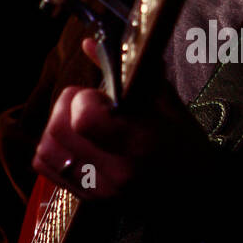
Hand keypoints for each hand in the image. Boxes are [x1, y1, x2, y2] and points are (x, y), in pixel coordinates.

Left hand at [32, 36, 216, 242]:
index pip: (84, 119)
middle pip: (57, 130)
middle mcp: (117, 172)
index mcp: (141, 144)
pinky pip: (46, 167)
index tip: (101, 96)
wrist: (196, 193)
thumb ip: (130, 73)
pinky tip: (77, 141)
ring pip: (45, 149)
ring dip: (57, 127)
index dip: (84, 99)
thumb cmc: (187, 145)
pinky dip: (54, 148)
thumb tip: (89, 43)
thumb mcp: (169, 105)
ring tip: (83, 123)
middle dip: (66, 107)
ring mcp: (100, 190)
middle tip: (90, 105)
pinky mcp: (89, 199)